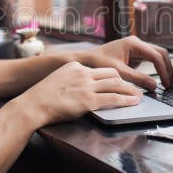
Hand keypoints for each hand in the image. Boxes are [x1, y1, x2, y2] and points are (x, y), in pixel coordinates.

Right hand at [18, 62, 141, 127]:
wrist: (32, 105)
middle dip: (125, 80)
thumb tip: (80, 88)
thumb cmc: (41, 97)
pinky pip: (114, 99)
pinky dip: (127, 100)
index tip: (119, 80)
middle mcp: (83, 73)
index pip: (99, 69)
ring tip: (139, 95)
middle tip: (134, 86)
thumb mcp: (57, 80)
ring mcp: (86, 86)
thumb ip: (71, 80)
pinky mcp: (88, 101)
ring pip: (116, 84)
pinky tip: (134, 102)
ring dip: (131, 90)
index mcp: (75, 66)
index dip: (111, 76)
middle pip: (112, 73)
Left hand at [75, 36, 172, 90]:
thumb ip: (137, 79)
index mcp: (133, 43)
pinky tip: (160, 80)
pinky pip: (151, 60)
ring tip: (169, 83)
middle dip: (168, 69)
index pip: (156, 56)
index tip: (166, 84)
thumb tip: (154, 86)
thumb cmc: (98, 63)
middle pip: (161, 54)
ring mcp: (137, 48)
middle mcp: (137, 43)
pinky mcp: (135, 55)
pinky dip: (157, 69)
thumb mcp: (118, 72)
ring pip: (157, 56)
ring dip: (165, 69)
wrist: (85, 60)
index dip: (164, 71)